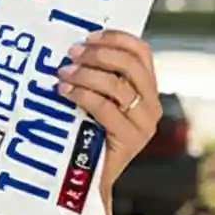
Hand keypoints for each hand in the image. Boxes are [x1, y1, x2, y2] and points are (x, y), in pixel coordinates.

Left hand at [55, 29, 162, 191]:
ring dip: (86, 74)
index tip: (88, 36)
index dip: (117, 39)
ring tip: (62, 73)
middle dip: (98, 55)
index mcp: (147, 89)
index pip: (142, 52)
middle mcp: (151, 105)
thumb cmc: (86, 133)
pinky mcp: (130, 141)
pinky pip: (106, 108)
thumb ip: (96, 77)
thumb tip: (73, 47)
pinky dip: (82, 95)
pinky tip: (65, 91)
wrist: (88, 178)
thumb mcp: (95, 99)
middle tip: (71, 54)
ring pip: (117, 86)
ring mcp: (143, 124)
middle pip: (131, 66)